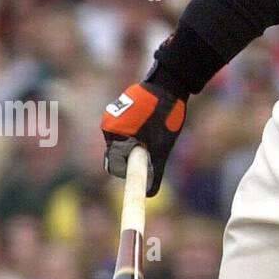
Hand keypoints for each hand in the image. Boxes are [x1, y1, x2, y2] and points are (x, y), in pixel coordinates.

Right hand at [101, 80, 185, 196]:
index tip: (143, 168)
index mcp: (113, 133)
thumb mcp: (162, 146)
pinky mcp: (120, 107)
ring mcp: (113, 114)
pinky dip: (137, 130)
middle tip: (154, 146)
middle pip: (117, 152)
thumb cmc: (165, 114)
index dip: (130, 169)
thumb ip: (154, 170)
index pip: (114, 164)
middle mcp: (108, 123)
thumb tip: (150, 194)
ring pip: (123, 140)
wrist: (170, 84)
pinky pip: (126, 127)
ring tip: (155, 130)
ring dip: (137, 141)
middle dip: (135, 154)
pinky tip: (152, 121)